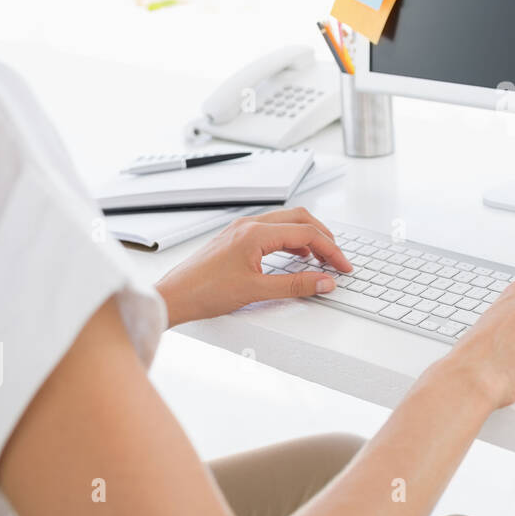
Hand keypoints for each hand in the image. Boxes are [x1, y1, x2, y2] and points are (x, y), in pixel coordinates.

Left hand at [155, 207, 352, 326]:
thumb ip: (295, 285)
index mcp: (255, 233)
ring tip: (320, 258)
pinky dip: (291, 240)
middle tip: (337, 258)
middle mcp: (249, 225)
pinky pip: (272, 230)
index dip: (331, 250)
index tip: (342, 266)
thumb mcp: (256, 291)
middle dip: (323, 237)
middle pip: (300, 219)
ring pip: (286, 222)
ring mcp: (241, 230)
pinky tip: (295, 256)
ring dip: (308, 237)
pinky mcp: (236, 239)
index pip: (306, 233)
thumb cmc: (203, 291)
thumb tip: (323, 281)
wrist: (172, 296)